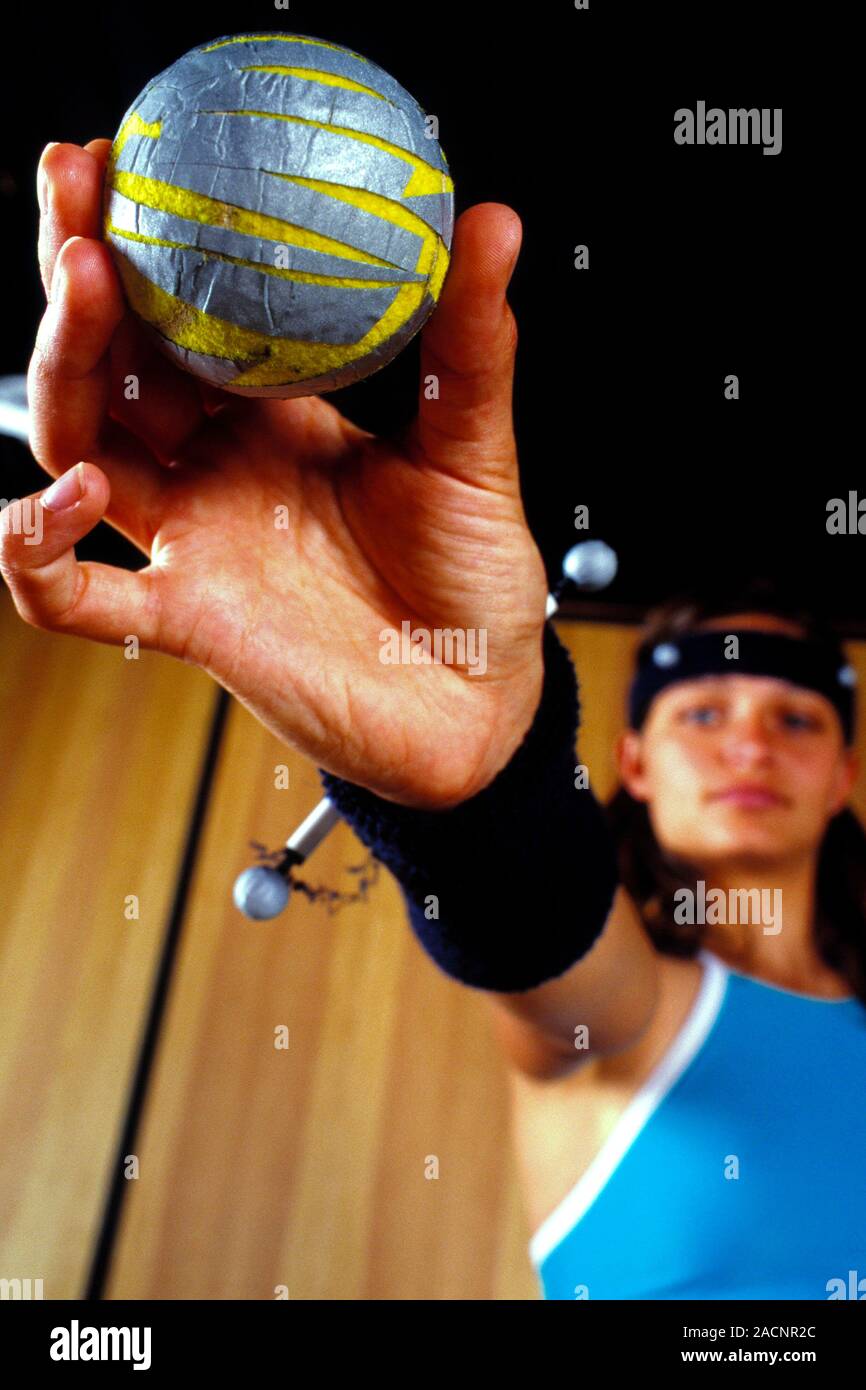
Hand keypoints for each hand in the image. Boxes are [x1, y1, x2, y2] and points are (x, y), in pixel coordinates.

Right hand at [1, 140, 547, 808]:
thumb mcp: (475, 450)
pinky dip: (39, 548)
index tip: (133, 150)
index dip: (149, 239)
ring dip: (64, 367)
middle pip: (112, 365)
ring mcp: (193, 544)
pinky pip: (72, 597)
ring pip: (78, 446)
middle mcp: (216, 471)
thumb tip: (491, 220)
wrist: (477, 704)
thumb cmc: (473, 581)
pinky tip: (71, 489)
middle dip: (80, 272)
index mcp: (273, 419)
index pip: (183, 317)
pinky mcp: (186, 623)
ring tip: (85, 286)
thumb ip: (472, 347)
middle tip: (79, 183)